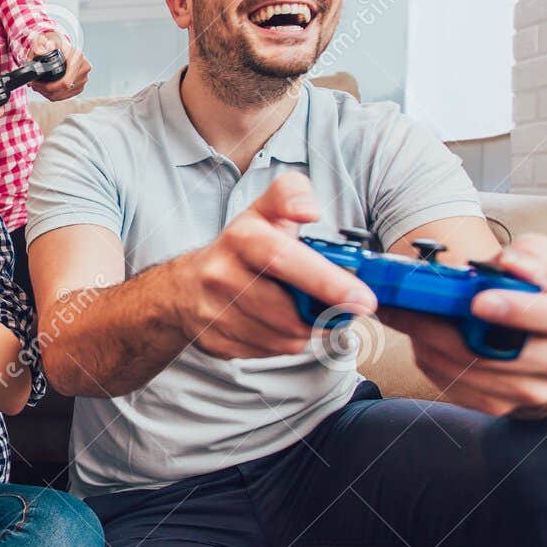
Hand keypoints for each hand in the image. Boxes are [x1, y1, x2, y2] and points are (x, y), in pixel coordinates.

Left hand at [28, 30, 91, 101]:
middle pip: (63, 89)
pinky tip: (45, 89)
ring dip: (47, 93)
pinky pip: (65, 97)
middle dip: (44, 90)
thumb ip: (41, 45)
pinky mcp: (80, 87)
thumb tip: (39, 52)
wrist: (63, 47)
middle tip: (33, 85)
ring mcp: (83, 79)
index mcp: (77, 58)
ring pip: (62, 95)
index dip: (50, 86)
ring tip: (37, 87)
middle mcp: (83, 69)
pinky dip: (53, 95)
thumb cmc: (56, 44)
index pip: (66, 81)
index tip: (38, 84)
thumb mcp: (47, 41)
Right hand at [170, 173, 375, 359]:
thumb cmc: (239, 249)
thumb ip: (291, 195)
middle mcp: (221, 274)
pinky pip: (269, 351)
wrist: (183, 288)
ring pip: (284, 337)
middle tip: (347, 310)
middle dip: (324, 316)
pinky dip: (283, 341)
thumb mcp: (263, 211)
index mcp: (241, 238)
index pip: (284, 258)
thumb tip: (310, 210)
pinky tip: (276, 324)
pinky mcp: (215, 341)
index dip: (326, 281)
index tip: (363, 299)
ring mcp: (215, 312)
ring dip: (305, 330)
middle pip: (289, 311)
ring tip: (301, 311)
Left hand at [384, 234, 546, 417]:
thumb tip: (511, 262)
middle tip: (419, 306)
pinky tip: (416, 335)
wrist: (522, 331)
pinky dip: (430, 358)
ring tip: (404, 312)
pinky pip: (458, 384)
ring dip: (431, 340)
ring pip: (474, 370)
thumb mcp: (538, 261)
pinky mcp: (501, 405)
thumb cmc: (529, 290)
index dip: (523, 310)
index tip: (479, 301)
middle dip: (456, 330)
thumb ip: (531, 253)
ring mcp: (536, 391)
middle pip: (509, 353)